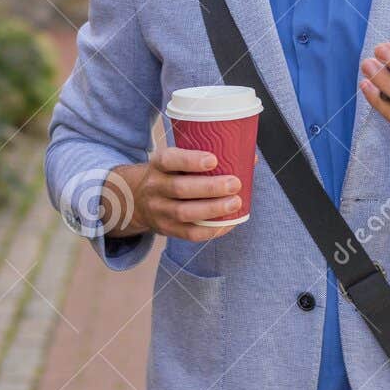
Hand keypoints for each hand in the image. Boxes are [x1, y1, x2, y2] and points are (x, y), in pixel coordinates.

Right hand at [104, 147, 242, 241]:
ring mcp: (159, 210)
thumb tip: (250, 158)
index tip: (213, 160)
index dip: (190, 160)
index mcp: (158, 164)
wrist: (139, 199)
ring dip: (213, 209)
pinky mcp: (167, 229)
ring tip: (235, 203)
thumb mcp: (178, 159)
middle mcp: (155, 186)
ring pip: (184, 213)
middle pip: (180, 188)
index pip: (169, 160)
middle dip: (210, 188)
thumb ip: (208, 155)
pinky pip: (189, 234)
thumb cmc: (172, 174)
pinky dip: (211, 229)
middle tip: (235, 184)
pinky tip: (229, 223)